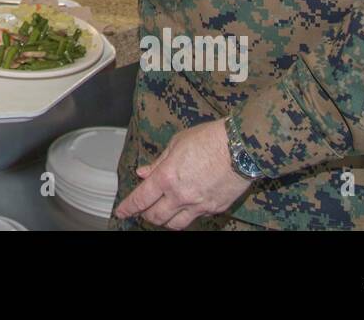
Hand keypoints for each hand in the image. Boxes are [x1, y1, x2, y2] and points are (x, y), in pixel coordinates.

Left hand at [113, 119, 252, 229]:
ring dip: (164, 220)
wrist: (241, 147)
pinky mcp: (215, 208)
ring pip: (175, 224)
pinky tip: (185, 207)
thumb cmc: (210, 139)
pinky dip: (186, 216)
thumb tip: (144, 172)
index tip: (121, 212)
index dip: (128, 208)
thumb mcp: (176, 143)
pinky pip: (195, 218)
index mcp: (167, 177)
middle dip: (145, 215)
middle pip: (156, 216)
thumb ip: (158, 162)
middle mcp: (181, 195)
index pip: (141, 199)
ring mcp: (199, 205)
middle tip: (143, 210)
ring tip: (162, 213)